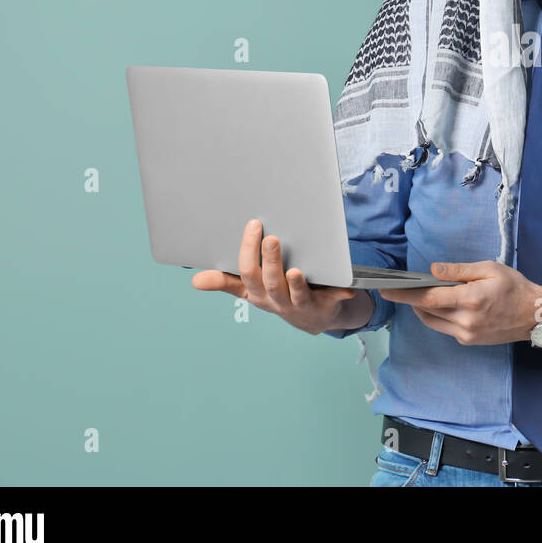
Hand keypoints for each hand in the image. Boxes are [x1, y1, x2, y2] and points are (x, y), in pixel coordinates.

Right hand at [191, 219, 370, 334]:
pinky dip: (338, 295)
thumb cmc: (276, 295)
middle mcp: (277, 300)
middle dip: (271, 261)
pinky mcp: (324, 306)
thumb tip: (195, 280)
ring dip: (296, 282)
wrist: (311, 317)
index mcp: (257, 293)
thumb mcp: (249, 290)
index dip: (249, 251)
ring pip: (295, 293)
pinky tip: (346, 290)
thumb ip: (225, 282)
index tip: (254, 225)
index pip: (248, 273)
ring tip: (295, 270)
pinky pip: (331, 301)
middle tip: (273, 238)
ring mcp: (300, 304)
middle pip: (271, 282)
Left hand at [380, 261, 541, 345]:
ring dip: (423, 308)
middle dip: (411, 299)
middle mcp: (466, 321)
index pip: (428, 298)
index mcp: (470, 300)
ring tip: (420, 294)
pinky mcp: (469, 341)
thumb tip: (432, 271)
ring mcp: (467, 334)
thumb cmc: (515, 287)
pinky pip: (444, 328)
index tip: (387, 289)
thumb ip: (458, 271)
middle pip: (426, 311)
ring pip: (432, 321)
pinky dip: (438, 316)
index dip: (405, 294)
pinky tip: (442, 304)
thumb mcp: (488, 269)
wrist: (536, 315)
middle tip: (402, 287)